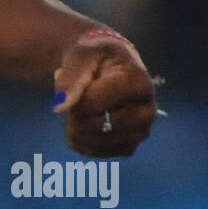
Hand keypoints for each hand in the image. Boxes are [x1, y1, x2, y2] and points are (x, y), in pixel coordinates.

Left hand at [52, 35, 157, 157]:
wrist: (110, 67)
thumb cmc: (96, 58)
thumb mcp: (81, 56)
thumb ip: (71, 78)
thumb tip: (61, 106)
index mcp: (137, 83)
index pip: (91, 106)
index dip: (73, 98)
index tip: (79, 84)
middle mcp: (146, 110)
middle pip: (92, 128)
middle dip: (76, 115)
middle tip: (82, 97)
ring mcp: (140, 131)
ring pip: (92, 144)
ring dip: (76, 129)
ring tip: (84, 108)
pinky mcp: (130, 146)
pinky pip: (94, 152)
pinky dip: (82, 141)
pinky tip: (88, 122)